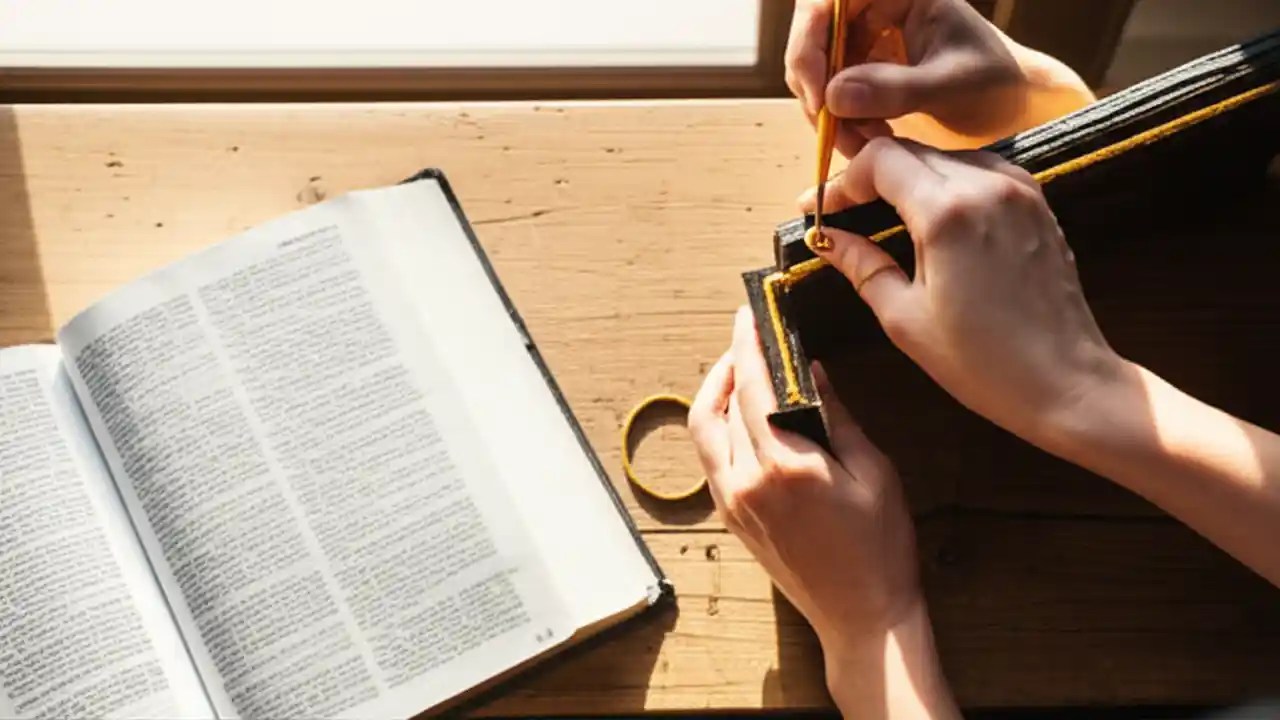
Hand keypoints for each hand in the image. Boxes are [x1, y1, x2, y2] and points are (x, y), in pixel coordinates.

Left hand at [689, 308, 957, 717]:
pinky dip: (719, 425)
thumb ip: (835, 415)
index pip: (752, 387)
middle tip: (748, 336)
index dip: (747, 344)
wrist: (862, 617)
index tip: (746, 313)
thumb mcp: (873, 472)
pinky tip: (743, 413)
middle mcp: (746, 483)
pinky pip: (711, 458)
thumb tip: (811, 369)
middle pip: (718, 405)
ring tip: (741, 369)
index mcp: (785, 467)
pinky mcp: (731, 518)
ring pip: (703, 432)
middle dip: (729, 363)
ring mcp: (732, 503)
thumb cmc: (881, 548)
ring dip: (716, 393)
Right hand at [785, 0, 1092, 153]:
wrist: (1013, 108)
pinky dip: (839, 121)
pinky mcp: (863, 68)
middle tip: (830, 128)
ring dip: (825, 109)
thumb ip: (895, 89)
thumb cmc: (996, 85)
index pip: (832, 0)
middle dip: (814, 83)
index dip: (811, 41)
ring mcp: (867, 38)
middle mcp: (876, 8)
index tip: (818, 94)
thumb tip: (833, 96)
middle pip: (814, 33)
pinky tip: (864, 141)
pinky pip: (831, 91)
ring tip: (858, 143)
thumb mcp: (952, 87)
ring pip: (817, 66)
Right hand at [804, 137, 1125, 451]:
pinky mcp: (1036, 201)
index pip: (880, 159)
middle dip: (869, 176)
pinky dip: (945, 183)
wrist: (1066, 381)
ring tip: (881, 214)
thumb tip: (827, 239)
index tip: (821, 210)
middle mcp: (987, 186)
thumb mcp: (904, 319)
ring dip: (907, 177)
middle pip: (911, 150)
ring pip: (944, 156)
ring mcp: (1018, 189)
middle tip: (842, 212)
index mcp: (948, 214)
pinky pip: (979, 171)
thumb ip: (862, 266)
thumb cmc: (982, 362)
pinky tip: (930, 218)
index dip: (843, 181)